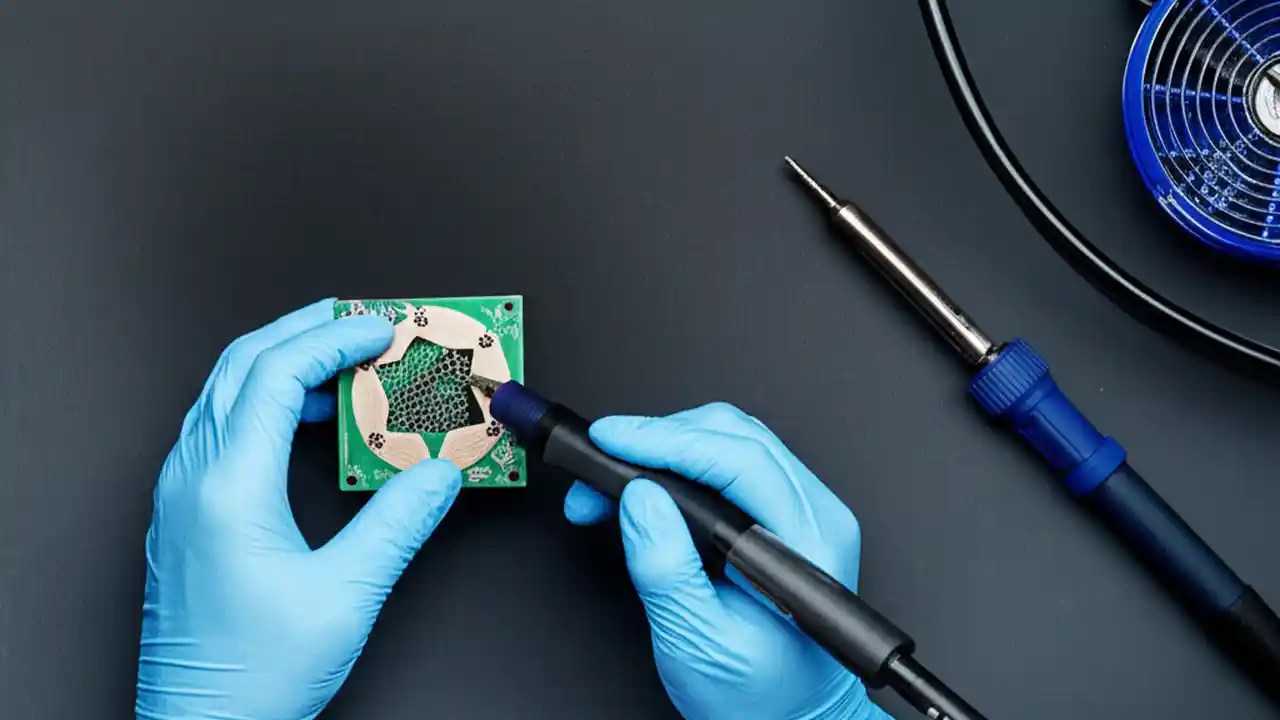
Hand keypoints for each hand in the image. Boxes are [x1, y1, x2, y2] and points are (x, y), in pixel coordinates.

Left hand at [136, 299, 461, 719]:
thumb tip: (438, 475)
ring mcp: (183, 494)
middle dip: (305, 330)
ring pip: (227, 391)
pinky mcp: (187, 513)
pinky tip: (307, 419)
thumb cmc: (250, 677)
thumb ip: (398, 524)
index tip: (380, 329)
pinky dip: (267, 400)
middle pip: (241, 364)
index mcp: (227, 488)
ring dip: (284, 361)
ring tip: (342, 360)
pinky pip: (223, 425)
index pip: (276, 374)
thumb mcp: (345, 596)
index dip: (333, 339)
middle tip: (362, 321)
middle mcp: (193, 480)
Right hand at [564, 403, 891, 719]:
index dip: (665, 441)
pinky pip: (732, 463)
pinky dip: (681, 466)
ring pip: (730, 440)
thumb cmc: (759, 695)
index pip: (737, 461)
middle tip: (599, 464)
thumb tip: (638, 499)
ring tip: (610, 484)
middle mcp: (817, 518)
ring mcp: (806, 512)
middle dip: (657, 440)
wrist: (793, 718)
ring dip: (665, 450)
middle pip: (733, 435)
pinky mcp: (786, 514)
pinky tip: (643, 490)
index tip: (610, 440)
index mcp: (808, 546)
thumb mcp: (697, 642)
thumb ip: (665, 568)